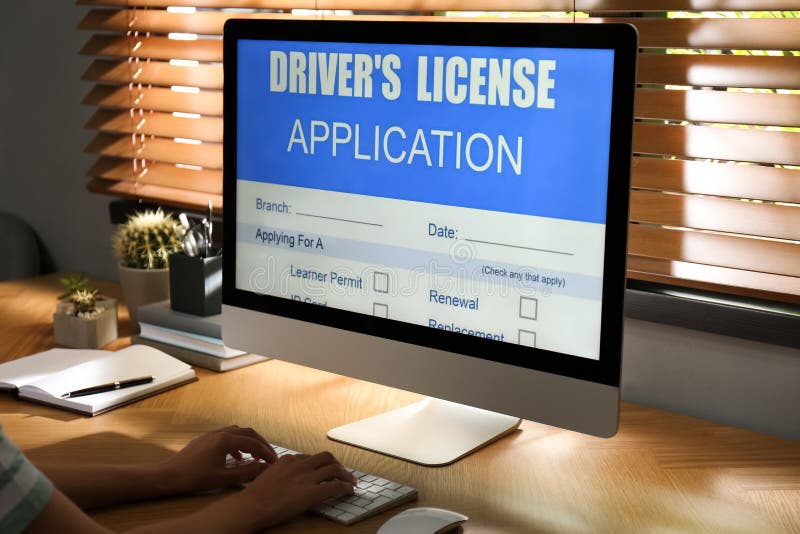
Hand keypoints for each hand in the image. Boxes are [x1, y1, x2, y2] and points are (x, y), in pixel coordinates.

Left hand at [160, 426, 277, 493]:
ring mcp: (211, 434)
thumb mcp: (223, 478)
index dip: (266, 453)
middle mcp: (220, 433)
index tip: (274, 462)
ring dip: (248, 442)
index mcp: (225, 440)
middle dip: (261, 444)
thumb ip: (247, 472)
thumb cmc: (194, 477)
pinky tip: (235, 458)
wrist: (168, 476)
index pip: (253, 444)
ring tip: (254, 457)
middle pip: (248, 432)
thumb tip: (264, 469)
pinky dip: (236, 444)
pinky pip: (226, 436)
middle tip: (269, 456)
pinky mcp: (204, 439)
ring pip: (237, 432)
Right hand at [239, 451, 356, 529]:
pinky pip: (336, 486)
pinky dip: (346, 487)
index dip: (320, 464)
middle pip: (326, 457)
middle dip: (337, 464)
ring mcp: (307, 477)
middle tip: (342, 472)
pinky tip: (350, 491)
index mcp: (287, 460)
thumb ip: (279, 474)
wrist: (252, 506)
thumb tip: (285, 480)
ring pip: (334, 468)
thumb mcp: (266, 477)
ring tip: (352, 481)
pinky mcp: (312, 492)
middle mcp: (299, 465)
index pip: (310, 457)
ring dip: (346, 474)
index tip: (324, 469)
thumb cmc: (255, 496)